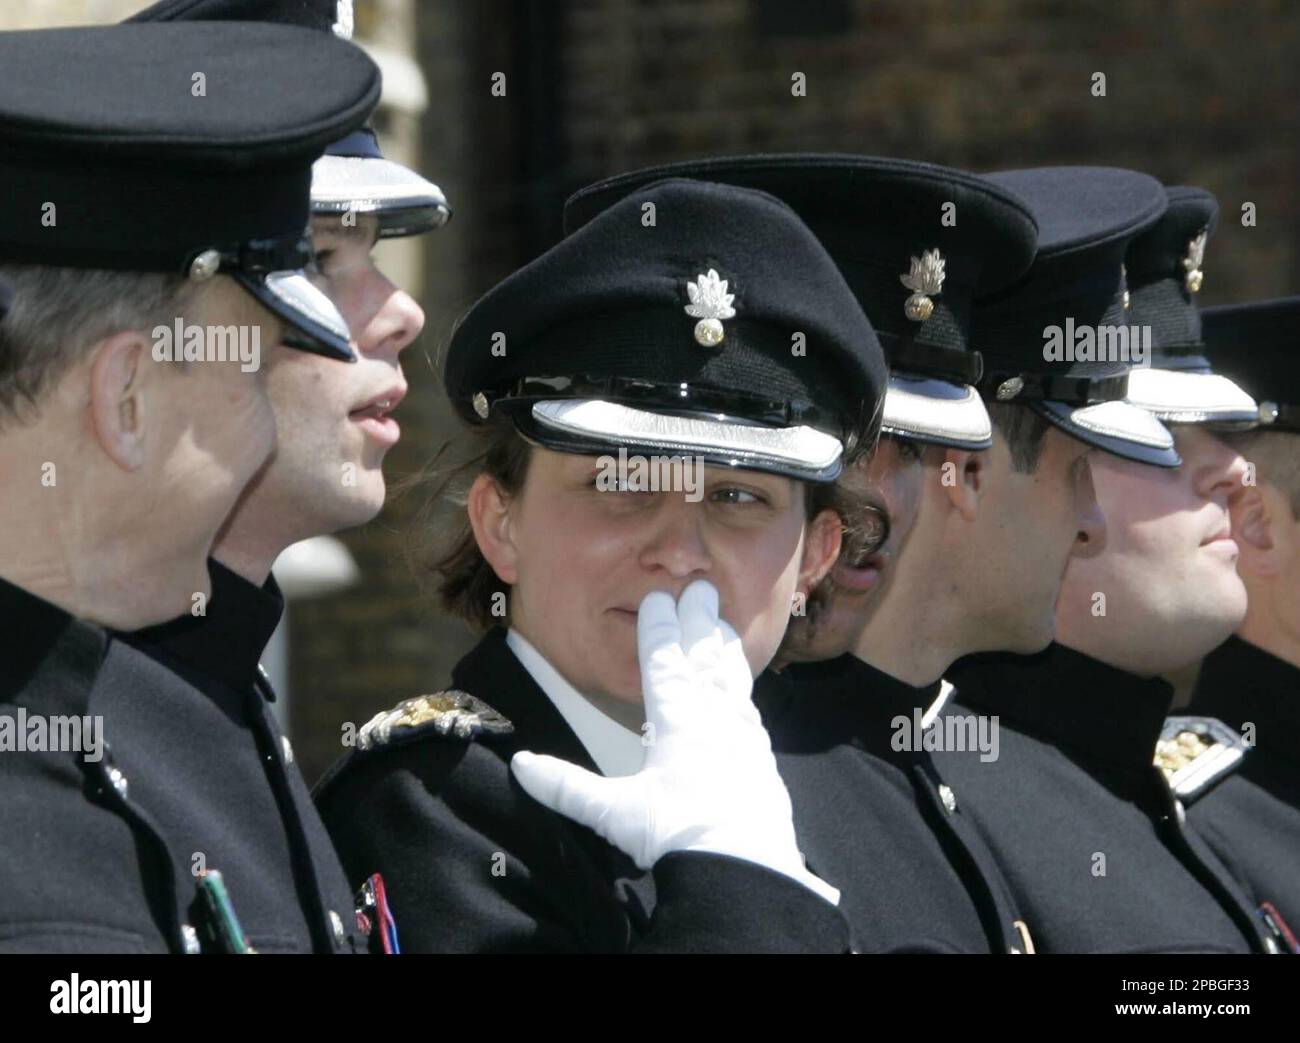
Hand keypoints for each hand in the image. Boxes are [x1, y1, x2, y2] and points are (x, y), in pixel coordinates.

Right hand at [511, 579, 837, 903]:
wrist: (746, 870)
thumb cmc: (678, 838)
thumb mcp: (614, 813)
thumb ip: (566, 787)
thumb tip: (519, 764)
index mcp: (676, 722)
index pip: (664, 663)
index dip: (658, 628)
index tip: (658, 598)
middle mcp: (713, 719)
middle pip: (704, 659)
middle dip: (698, 621)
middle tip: (701, 588)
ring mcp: (742, 737)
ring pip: (731, 680)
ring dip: (723, 649)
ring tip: (722, 626)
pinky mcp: (761, 760)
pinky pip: (749, 711)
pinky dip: (741, 691)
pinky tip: (741, 694)